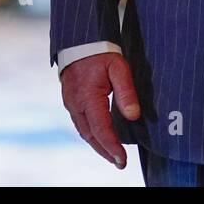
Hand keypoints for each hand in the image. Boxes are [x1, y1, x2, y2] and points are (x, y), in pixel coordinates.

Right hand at [60, 52, 140, 168]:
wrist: (78, 40)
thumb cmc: (99, 52)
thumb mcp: (118, 67)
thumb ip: (126, 92)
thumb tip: (132, 116)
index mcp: (88, 97)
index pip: (101, 130)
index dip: (112, 147)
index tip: (123, 160)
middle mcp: (76, 104)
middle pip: (91, 136)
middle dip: (105, 151)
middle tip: (120, 163)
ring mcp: (71, 103)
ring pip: (84, 131)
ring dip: (98, 145)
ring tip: (112, 155)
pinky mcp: (70, 100)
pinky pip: (80, 123)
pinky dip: (91, 134)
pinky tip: (100, 137)